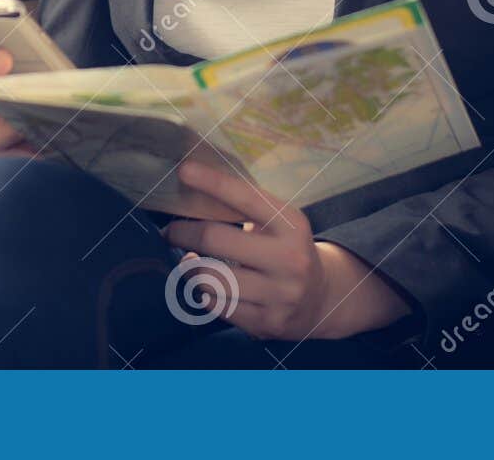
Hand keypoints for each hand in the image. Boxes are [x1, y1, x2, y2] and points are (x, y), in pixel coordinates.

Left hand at [163, 160, 410, 340]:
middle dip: (182, 231)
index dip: (211, 182)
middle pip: (214, 238)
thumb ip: (245, 208)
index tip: (183, 170)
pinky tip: (207, 285)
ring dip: (190, 267)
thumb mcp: (280, 223)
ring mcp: (279, 295)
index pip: (245, 197)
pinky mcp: (267, 323)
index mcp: (292, 225)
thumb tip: (194, 186)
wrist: (323, 300)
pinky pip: (217, 306)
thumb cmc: (287, 250)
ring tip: (188, 260)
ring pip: (209, 278)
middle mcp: (289, 259)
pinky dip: (204, 292)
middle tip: (170, 231)